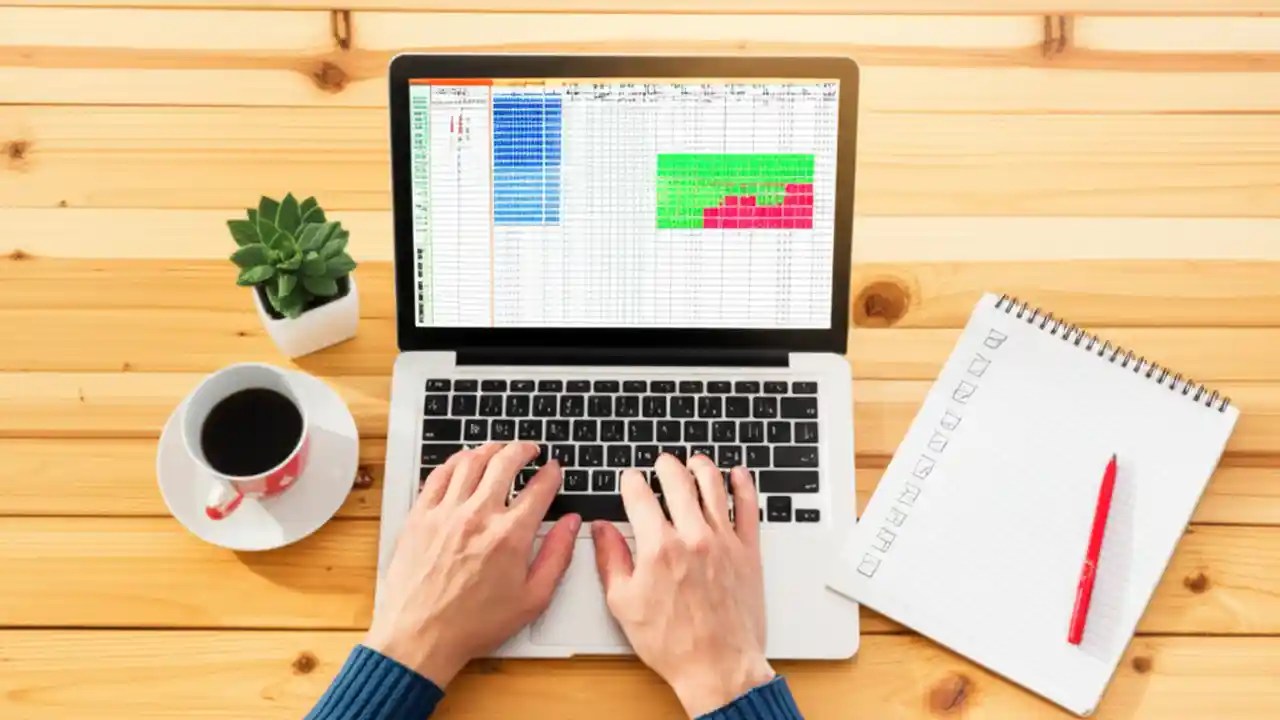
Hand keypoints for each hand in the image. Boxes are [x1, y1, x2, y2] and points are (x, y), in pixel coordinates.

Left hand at [365, 443, 578, 685]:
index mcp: (510, 536)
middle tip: (530, 449)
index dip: (551, 473)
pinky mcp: (420, 517)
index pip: (539, 488)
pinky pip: (438, 475)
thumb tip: (571, 524)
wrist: (420, 636)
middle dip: (523, 449)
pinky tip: (463, 461)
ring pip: (471, 461)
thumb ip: (557, 556)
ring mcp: (445, 513)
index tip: (553, 470)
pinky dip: (455, 461)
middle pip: (505, 462)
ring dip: (490, 448)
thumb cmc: (473, 624)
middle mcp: (478, 516)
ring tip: (499, 448)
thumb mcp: (532, 598)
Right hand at [593, 454, 773, 717]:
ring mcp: (723, 542)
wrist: (717, 667)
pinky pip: (749, 508)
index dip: (631, 482)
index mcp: (658, 548)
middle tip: (662, 463)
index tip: (630, 479)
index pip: (640, 496)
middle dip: (665, 466)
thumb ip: (611, 560)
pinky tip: (738, 475)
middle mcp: (692, 537)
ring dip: (701, 467)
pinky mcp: (748, 552)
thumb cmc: (671, 642)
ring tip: (695, 461)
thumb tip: (602, 531)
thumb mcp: (624, 604)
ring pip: (714, 487)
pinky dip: (744, 486)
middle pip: (678, 481)